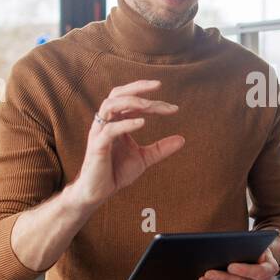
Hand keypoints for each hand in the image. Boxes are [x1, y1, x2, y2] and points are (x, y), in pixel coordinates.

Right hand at [67, 80, 183, 208]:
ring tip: (150, 106)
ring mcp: (99, 132)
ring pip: (109, 105)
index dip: (153, 101)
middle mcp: (106, 123)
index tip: (173, 108)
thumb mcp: (144, 158)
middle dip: (137, 87)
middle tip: (158, 86)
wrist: (98, 192)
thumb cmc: (116, 172)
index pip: (132, 102)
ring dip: (131, 102)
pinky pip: (109, 130)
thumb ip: (160, 148)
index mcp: (116, 122)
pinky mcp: (97, 146)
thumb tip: (182, 139)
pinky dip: (126, 123)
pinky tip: (142, 123)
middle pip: (117, 93)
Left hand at [198, 245, 279, 279]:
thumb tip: (227, 247)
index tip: (230, 266)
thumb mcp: (256, 242)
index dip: (244, 270)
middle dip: (223, 278)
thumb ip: (247, 246)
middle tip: (208, 273)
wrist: (260, 258)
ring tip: (202, 279)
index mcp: (271, 268)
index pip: (258, 272)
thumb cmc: (256, 247)